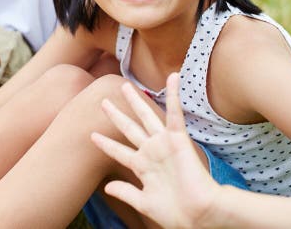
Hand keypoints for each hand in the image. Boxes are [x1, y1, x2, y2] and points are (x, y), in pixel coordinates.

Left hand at [90, 73, 219, 228]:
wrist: (198, 214)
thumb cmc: (175, 213)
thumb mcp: (145, 203)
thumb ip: (126, 193)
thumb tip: (107, 188)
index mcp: (143, 167)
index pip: (118, 151)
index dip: (105, 144)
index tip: (92, 135)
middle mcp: (151, 152)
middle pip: (129, 128)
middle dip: (116, 114)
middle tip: (103, 100)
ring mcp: (163, 144)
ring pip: (146, 116)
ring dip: (135, 101)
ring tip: (124, 85)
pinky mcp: (178, 140)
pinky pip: (175, 114)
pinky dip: (174, 95)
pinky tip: (172, 77)